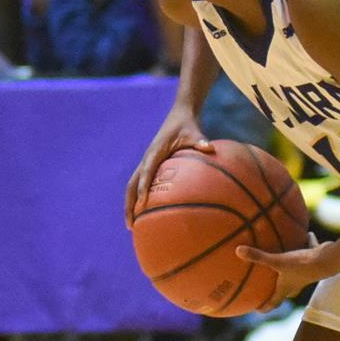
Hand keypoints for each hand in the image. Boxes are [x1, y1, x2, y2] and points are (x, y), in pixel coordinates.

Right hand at [126, 107, 210, 225]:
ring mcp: (147, 163)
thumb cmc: (188, 125)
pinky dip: (138, 199)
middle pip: (132, 185)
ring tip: (132, 225)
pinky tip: (145, 214)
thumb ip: (201, 141)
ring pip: (133, 187)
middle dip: (129, 205)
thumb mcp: (195, 132)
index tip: (143, 202)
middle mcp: (147, 159)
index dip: (144, 186)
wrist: (180, 115)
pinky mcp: (150, 166)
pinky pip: (141, 185)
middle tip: (131, 225)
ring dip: (130, 205)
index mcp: (155, 151)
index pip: (147, 171)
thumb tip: (210, 148)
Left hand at [238, 236, 339, 310]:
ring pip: (296, 271)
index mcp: (286, 288)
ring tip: (281, 261)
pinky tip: (304, 234)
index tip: (256, 309)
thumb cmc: (302, 265)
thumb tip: (237, 251)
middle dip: (276, 289)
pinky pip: (308, 250)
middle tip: (266, 287)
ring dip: (289, 267)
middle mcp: (296, 283)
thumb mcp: (277, 261)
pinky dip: (306, 243)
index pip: (273, 303)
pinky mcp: (315, 260)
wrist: (329, 260)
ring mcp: (307, 272)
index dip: (264, 307)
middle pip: (284, 290)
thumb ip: (258, 257)